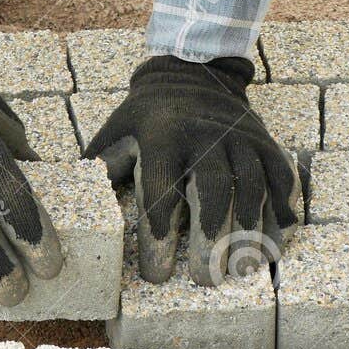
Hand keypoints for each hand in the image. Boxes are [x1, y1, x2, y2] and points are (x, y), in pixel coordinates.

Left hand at [84, 54, 298, 285]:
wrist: (192, 69)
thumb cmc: (146, 115)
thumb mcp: (115, 133)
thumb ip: (99, 172)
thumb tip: (67, 212)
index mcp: (161, 138)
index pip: (160, 192)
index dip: (158, 235)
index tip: (157, 274)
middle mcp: (203, 136)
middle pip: (212, 190)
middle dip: (211, 239)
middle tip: (206, 279)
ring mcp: (239, 137)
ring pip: (251, 186)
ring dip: (249, 231)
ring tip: (243, 270)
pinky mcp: (265, 141)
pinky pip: (280, 176)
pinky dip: (282, 209)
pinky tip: (276, 241)